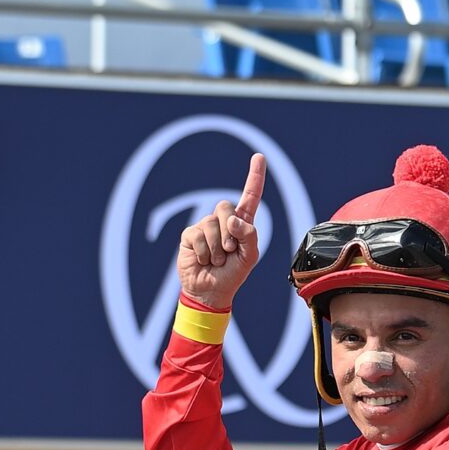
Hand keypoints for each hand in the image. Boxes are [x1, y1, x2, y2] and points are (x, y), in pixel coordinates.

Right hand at [178, 153, 265, 312]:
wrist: (210, 292)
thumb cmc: (232, 275)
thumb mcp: (250, 258)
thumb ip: (249, 236)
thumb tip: (232, 221)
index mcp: (242, 224)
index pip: (250, 196)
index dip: (255, 177)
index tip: (259, 157)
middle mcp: (223, 221)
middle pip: (225, 207)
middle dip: (228, 232)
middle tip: (229, 251)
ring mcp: (205, 227)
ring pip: (211, 225)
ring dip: (216, 248)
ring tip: (216, 260)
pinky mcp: (189, 235)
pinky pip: (197, 236)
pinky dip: (203, 252)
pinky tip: (203, 260)